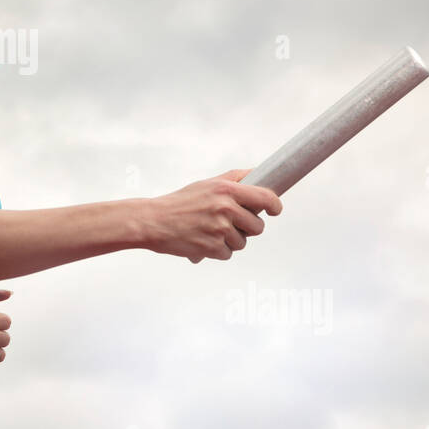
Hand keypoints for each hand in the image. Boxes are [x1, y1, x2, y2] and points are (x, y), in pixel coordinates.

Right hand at [146, 168, 282, 262]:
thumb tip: (258, 174)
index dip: (275, 205)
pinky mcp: (212, 248)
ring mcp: (219, 229)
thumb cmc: (180, 202)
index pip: (265, 197)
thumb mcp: (207, 184)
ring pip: (242, 242)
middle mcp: (225, 208)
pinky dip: (218, 251)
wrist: (154, 221)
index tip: (274, 210)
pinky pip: (228, 254)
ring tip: (211, 231)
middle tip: (232, 223)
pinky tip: (204, 241)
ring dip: (231, 240)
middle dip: (248, 228)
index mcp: (226, 190)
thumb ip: (234, 179)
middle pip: (257, 226)